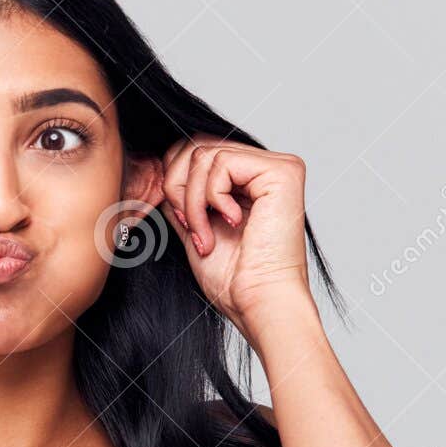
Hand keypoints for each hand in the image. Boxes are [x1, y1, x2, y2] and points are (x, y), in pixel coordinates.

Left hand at [157, 136, 314, 336]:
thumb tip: (163, 168)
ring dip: (193, 200)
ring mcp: (277, 167)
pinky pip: (222, 162)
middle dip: (179, 187)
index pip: (197, 152)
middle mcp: (266, 167)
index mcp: (249, 179)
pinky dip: (212, 197)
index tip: (181, 221)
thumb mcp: (194, 227)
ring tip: (207, 234)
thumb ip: (184, 196)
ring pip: (205, 153)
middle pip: (197, 145)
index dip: (175, 181)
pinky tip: (232, 223)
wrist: (257, 301)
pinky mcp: (282, 171)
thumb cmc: (233, 278)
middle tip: (188, 225)